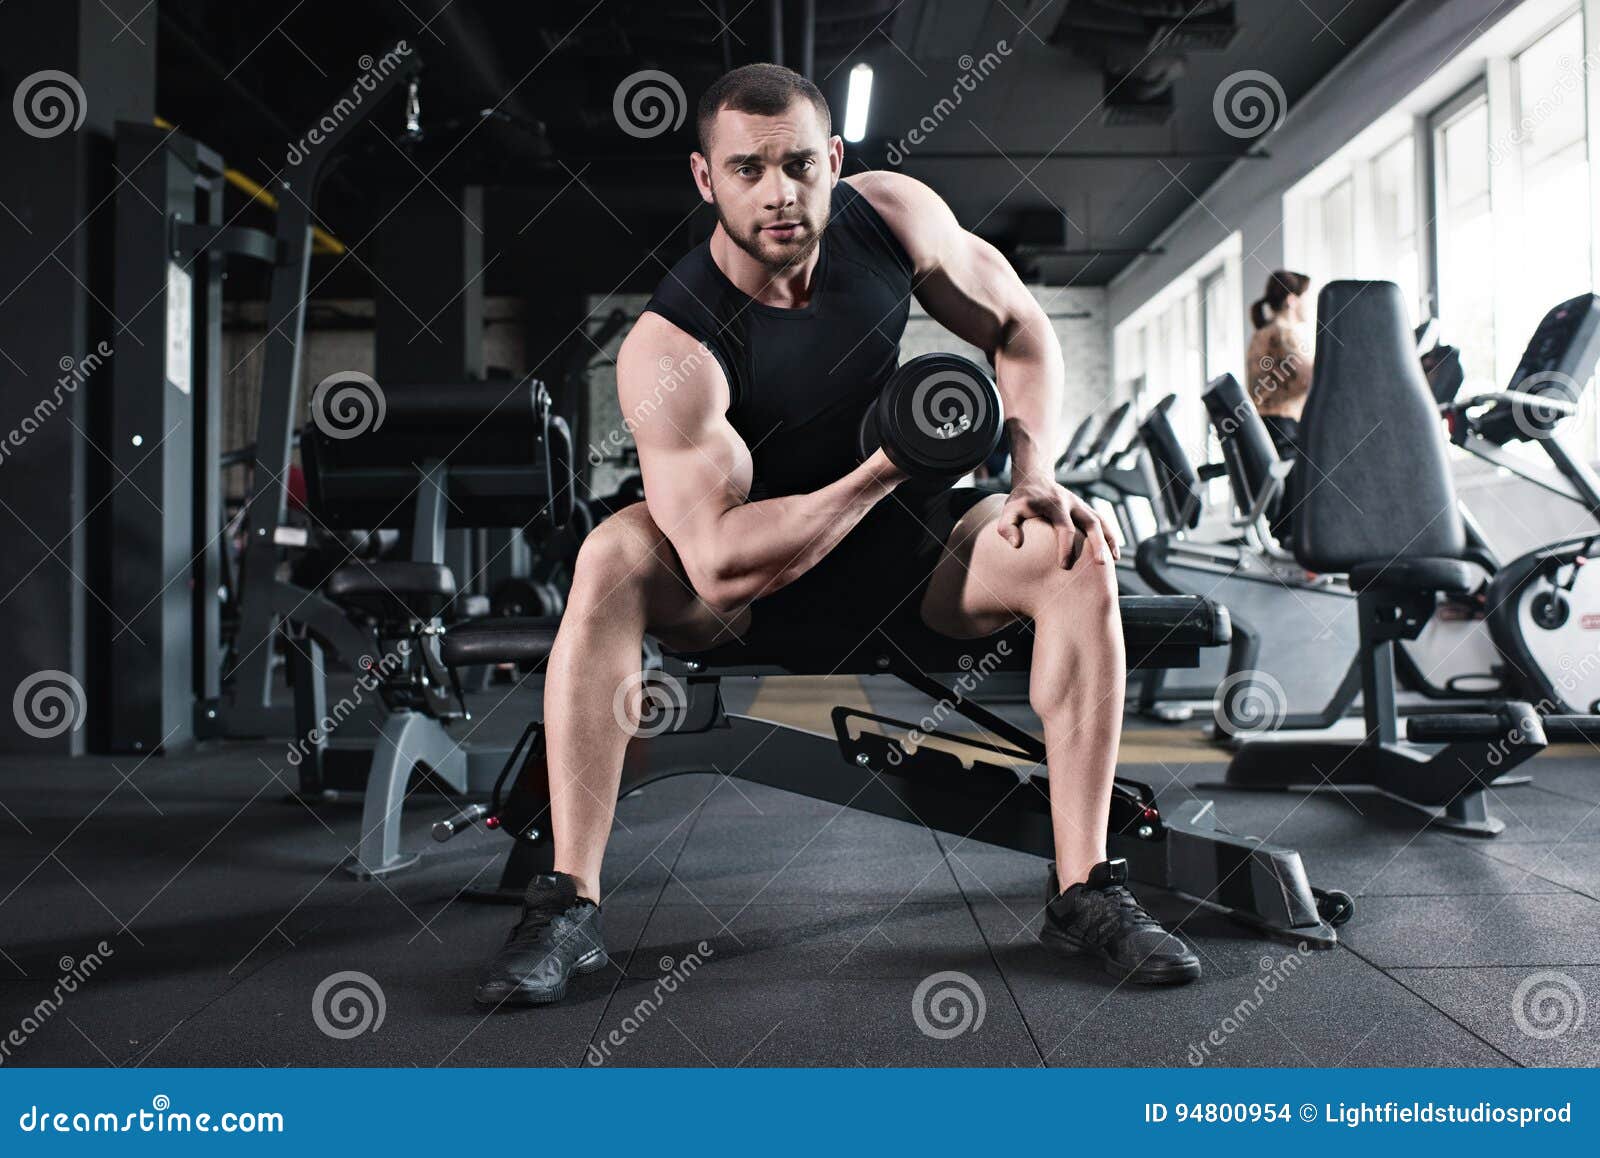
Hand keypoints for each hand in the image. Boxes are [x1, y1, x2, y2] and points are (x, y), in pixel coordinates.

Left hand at [996, 475, 1120, 567]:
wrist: (1034, 479)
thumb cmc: (1020, 500)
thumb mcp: (1008, 510)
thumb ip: (1006, 526)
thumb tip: (1016, 544)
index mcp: (1054, 504)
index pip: (1065, 527)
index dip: (1066, 546)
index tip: (1064, 565)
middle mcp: (1072, 503)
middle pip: (1090, 521)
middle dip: (1097, 543)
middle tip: (1100, 564)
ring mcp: (1081, 505)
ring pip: (1100, 521)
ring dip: (1109, 540)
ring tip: (1112, 561)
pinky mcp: (1085, 508)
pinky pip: (1102, 522)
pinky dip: (1110, 536)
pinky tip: (1114, 554)